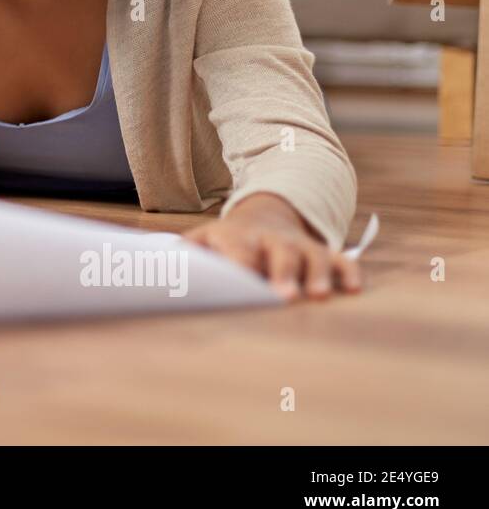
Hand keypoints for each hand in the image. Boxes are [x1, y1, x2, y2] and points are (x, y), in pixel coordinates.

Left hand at [183, 193, 361, 300]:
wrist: (264, 212)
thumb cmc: (227, 240)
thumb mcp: (204, 239)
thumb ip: (185, 253)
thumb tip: (155, 268)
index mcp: (238, 238)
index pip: (240, 251)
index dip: (243, 266)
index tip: (245, 282)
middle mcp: (272, 240)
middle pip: (280, 254)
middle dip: (283, 274)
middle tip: (284, 296)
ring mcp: (299, 244)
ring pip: (314, 256)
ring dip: (317, 275)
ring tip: (317, 296)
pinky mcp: (321, 251)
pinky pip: (341, 259)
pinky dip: (348, 272)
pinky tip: (353, 290)